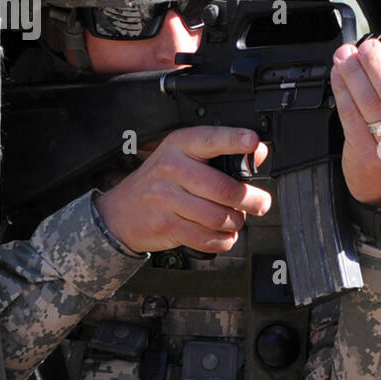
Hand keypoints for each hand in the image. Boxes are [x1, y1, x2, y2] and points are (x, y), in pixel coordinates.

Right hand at [95, 126, 270, 253]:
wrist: (120, 212)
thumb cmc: (160, 182)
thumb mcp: (184, 157)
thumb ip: (220, 154)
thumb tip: (258, 153)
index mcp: (179, 145)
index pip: (211, 139)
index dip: (234, 140)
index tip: (253, 141)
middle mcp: (171, 169)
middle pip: (224, 189)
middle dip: (251, 200)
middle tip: (260, 203)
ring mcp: (166, 199)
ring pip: (219, 217)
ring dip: (236, 223)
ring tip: (236, 219)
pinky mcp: (166, 226)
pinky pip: (207, 238)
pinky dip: (222, 240)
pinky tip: (222, 234)